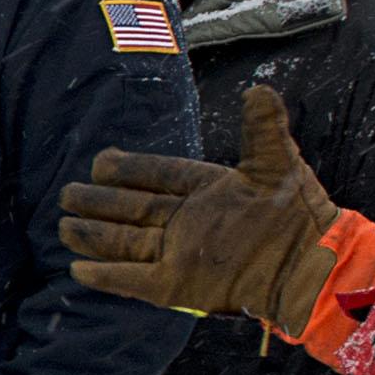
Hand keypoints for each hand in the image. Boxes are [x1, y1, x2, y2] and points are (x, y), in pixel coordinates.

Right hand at [61, 86, 345, 332]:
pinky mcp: (178, 286)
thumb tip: (259, 88)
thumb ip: (263, 127)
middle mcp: (190, 223)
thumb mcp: (278, 163)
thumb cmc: (299, 215)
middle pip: (134, 210)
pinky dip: (107, 276)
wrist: (310, 266)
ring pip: (126, 243)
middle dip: (100, 203)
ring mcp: (181, 255)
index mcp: (209, 192)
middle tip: (67, 193)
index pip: (161, 176)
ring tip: (64, 226)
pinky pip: (133, 279)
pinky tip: (78, 270)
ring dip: (94, 236)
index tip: (101, 160)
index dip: (130, 170)